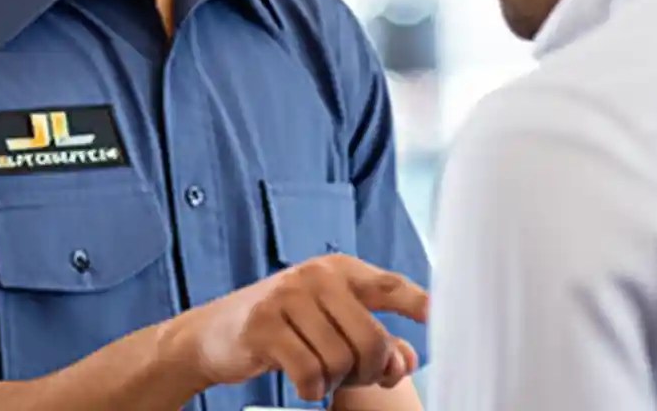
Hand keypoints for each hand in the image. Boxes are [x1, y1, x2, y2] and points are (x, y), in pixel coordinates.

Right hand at [163, 254, 428, 401]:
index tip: (444, 317)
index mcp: (338, 269)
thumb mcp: (329, 325)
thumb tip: (406, 361)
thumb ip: (373, 339)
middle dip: (369, 371)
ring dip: (335, 381)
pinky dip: (310, 388)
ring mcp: (287, 298)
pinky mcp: (264, 327)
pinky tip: (302, 383)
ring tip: (319, 375)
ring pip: (341, 360)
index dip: (421, 304)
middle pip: (371, 338)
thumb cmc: (283, 328)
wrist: (212, 334)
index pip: (390, 286)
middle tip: (351, 378)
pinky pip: (309, 373)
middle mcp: (315, 276)